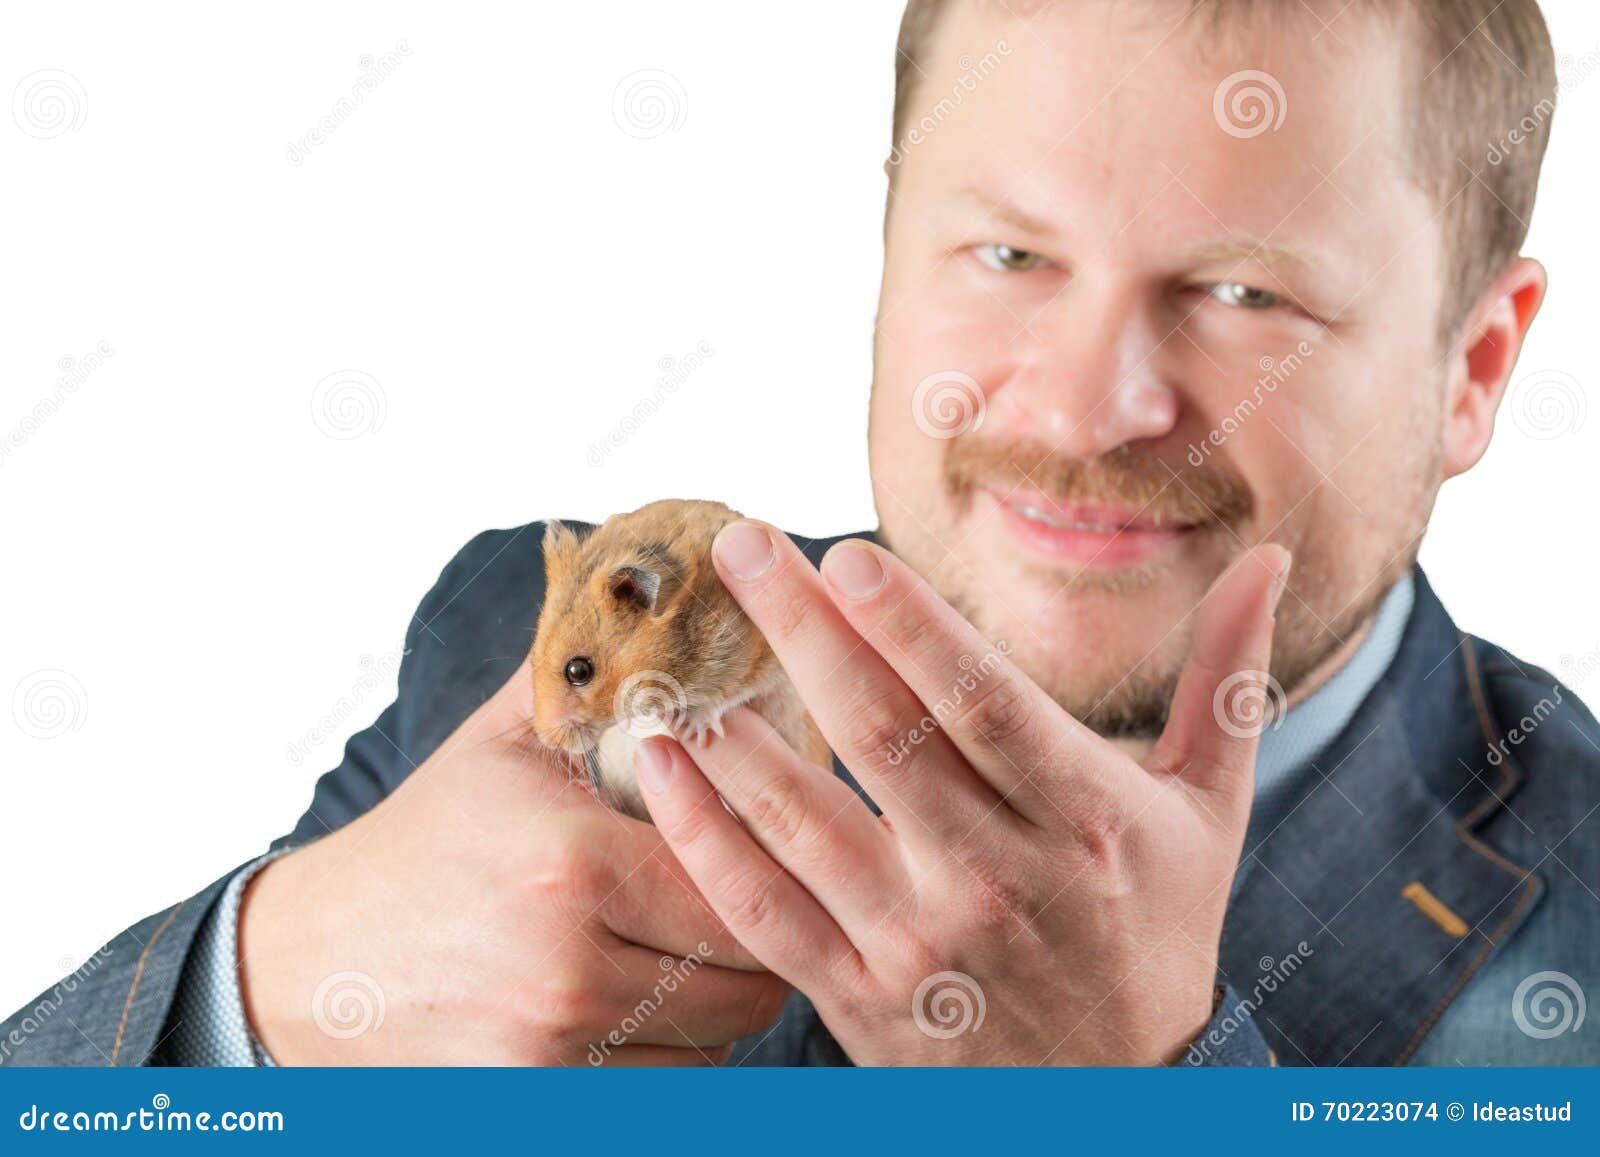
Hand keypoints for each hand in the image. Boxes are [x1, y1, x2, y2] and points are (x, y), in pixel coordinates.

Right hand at [238, 657, 788, 1064]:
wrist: (314, 963)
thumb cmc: (426, 839)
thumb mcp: (503, 741)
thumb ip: (594, 671)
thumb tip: (682, 582)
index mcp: (572, 865)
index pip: (740, 878)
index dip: (775, 861)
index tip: (783, 841)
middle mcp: (569, 969)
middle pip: (749, 974)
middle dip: (769, 935)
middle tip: (766, 896)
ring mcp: (553, 1052)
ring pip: (721, 1041)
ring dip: (731, 999)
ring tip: (711, 946)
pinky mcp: (539, 1104)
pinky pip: (671, 1088)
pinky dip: (685, 1052)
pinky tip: (664, 1001)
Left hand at [637, 521, 1288, 1065]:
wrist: (1116, 1103)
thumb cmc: (1155, 934)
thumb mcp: (1208, 814)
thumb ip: (1226, 682)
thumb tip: (1270, 561)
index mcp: (1084, 820)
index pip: (985, 705)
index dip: (911, 626)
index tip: (846, 551)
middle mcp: (998, 879)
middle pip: (882, 738)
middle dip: (805, 630)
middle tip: (742, 544)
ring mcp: (918, 944)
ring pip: (804, 823)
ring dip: (733, 731)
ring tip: (682, 649)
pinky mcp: (856, 995)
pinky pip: (762, 909)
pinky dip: (703, 835)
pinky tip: (660, 764)